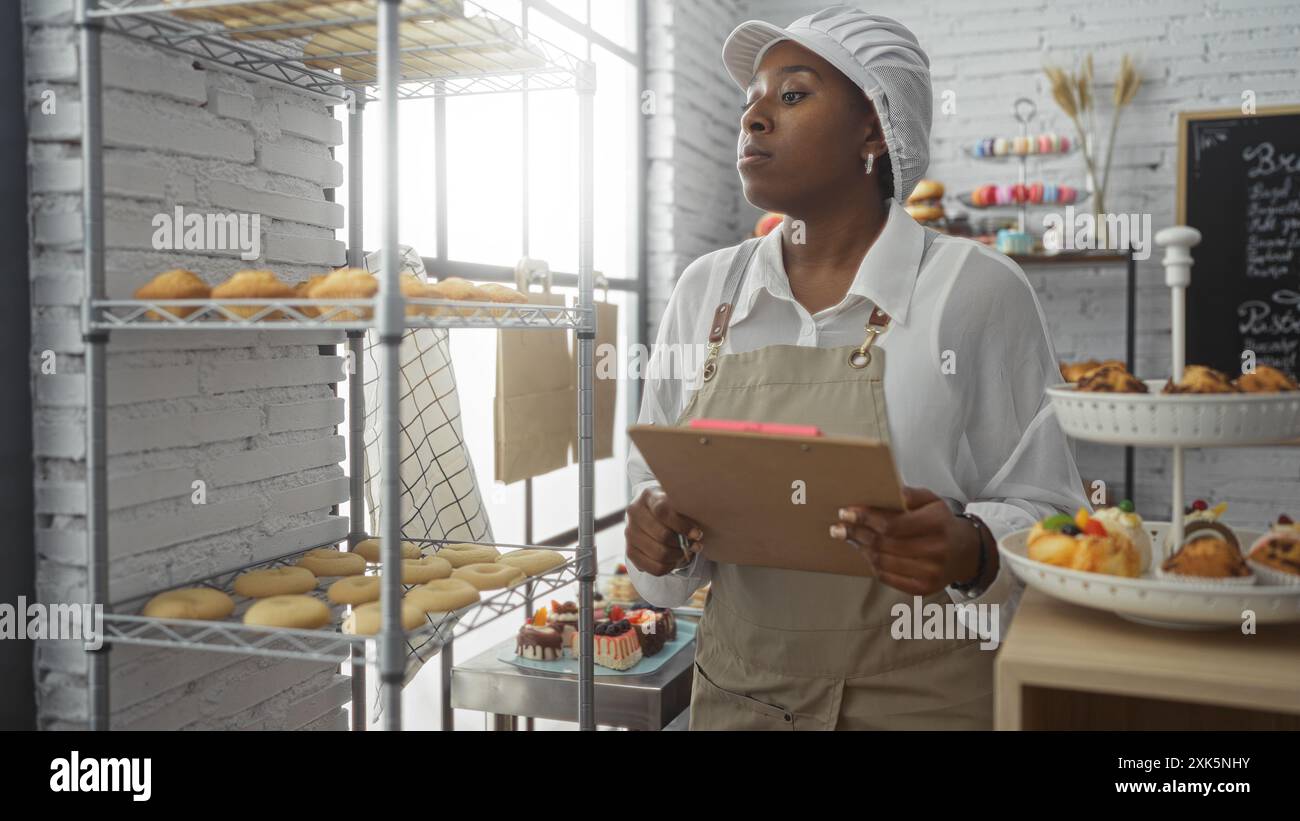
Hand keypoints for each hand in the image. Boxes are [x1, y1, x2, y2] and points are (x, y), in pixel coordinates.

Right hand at [625, 488, 703, 576]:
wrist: (652, 513)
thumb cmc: (672, 507)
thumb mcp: (678, 501)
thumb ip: (686, 512)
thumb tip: (696, 536)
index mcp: (648, 495)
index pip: (662, 511)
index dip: (682, 525)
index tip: (697, 534)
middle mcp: (634, 513)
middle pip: (662, 535)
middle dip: (682, 544)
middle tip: (694, 545)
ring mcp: (629, 533)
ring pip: (659, 554)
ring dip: (677, 556)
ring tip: (685, 552)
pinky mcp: (630, 551)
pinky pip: (654, 568)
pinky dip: (669, 567)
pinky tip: (674, 560)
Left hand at [829, 486, 984, 595]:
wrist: (965, 552)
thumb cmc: (941, 522)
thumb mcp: (932, 500)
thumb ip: (910, 495)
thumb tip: (888, 491)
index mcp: (937, 524)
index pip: (892, 524)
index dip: (865, 519)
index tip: (846, 512)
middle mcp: (936, 550)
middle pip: (883, 544)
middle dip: (856, 533)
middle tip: (839, 526)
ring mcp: (930, 573)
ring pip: (881, 562)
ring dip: (860, 548)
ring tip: (849, 537)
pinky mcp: (923, 588)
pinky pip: (887, 577)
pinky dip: (871, 563)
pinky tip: (865, 552)